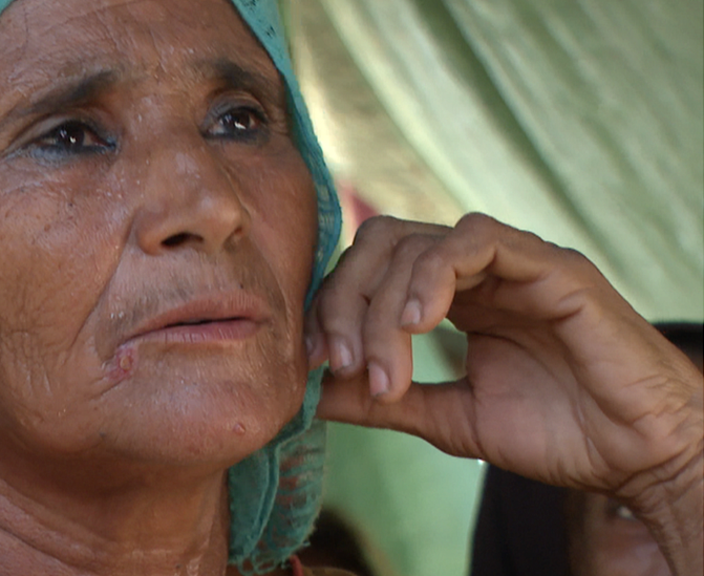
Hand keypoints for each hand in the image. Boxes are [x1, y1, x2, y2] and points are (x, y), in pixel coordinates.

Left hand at [305, 214, 702, 574]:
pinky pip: (475, 240)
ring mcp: (512, 262)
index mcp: (452, 298)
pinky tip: (419, 325)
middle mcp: (476, 272)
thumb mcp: (448, 417)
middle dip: (343, 302)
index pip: (370, 270)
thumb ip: (383, 400)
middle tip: (336, 362)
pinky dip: (432, 276)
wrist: (640, 455)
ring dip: (381, 306)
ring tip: (382, 370)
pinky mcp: (548, 265)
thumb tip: (313, 394)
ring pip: (416, 242)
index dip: (331, 306)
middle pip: (381, 245)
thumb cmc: (558, 433)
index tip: (312, 363)